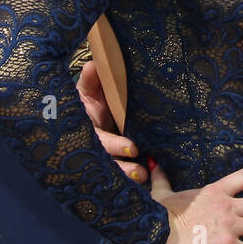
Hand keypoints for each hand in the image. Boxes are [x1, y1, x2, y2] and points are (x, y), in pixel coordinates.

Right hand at [75, 59, 144, 183]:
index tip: (133, 148)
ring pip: (119, 168)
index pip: (103, 141)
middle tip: (141, 172)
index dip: (116, 146)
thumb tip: (92, 65)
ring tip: (145, 177)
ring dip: (131, 174)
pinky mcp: (121, 157)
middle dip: (125, 168)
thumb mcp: (90, 88)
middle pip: (111, 161)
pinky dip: (136, 176)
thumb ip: (91, 79)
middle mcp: (100, 145)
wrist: (97, 102)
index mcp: (92, 130)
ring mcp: (110, 153)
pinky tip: (152, 178)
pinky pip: (128, 169)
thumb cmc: (93, 97)